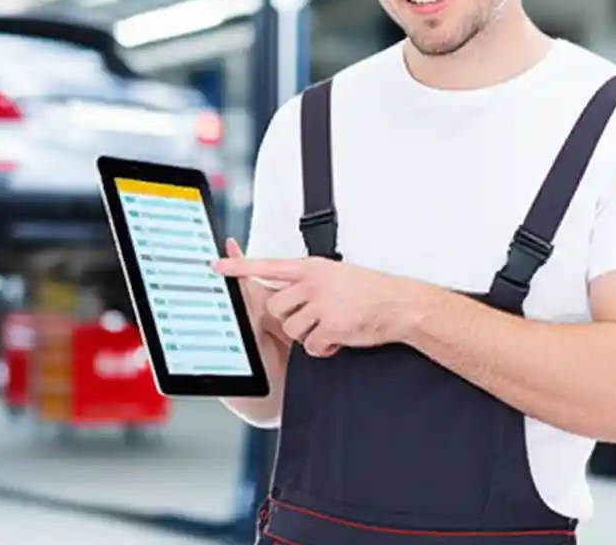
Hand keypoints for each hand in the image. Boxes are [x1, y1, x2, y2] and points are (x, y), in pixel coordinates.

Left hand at [212, 254, 411, 356]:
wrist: (399, 304)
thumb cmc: (370, 291)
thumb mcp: (336, 274)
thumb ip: (311, 281)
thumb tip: (291, 293)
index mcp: (311, 268)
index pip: (267, 265)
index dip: (239, 267)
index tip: (216, 265)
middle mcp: (313, 283)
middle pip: (276, 306)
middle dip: (289, 319)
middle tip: (313, 320)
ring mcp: (321, 304)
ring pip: (291, 329)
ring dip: (308, 336)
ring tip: (331, 328)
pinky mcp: (330, 325)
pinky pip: (312, 346)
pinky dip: (324, 349)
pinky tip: (339, 340)